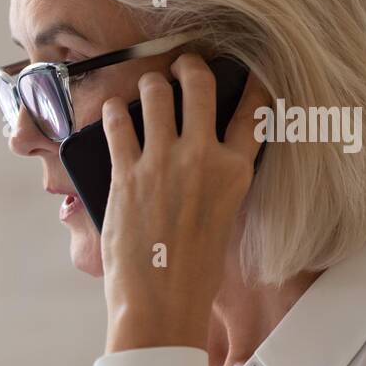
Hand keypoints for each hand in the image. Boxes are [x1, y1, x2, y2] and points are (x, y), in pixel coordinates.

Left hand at [99, 53, 268, 352]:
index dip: (251, 82)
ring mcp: (161, 162)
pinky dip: (113, 112)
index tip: (245, 69)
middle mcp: (202, 158)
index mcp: (235, 172)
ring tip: (147, 85)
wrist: (161, 301)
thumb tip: (203, 157)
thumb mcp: (224, 219)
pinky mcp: (125, 173)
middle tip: (184, 64)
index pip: (254, 110)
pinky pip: (117, 124)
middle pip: (200, 86)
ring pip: (156, 94)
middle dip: (190, 66)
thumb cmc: (194, 272)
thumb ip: (217, 182)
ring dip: (150, 84)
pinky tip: (112, 111)